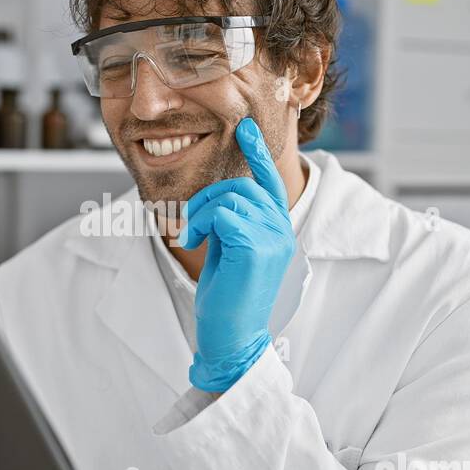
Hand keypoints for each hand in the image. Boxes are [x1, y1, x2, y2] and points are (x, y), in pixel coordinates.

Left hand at [178, 117, 295, 391]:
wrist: (230, 341)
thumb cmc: (226, 300)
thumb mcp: (229, 251)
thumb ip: (230, 223)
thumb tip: (216, 197)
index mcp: (277, 231)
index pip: (270, 183)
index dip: (257, 154)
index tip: (245, 129)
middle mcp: (282, 231)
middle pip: (241, 185)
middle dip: (205, 199)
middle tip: (188, 227)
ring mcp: (274, 238)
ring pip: (230, 195)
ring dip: (199, 212)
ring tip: (189, 237)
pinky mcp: (257, 248)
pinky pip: (223, 212)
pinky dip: (200, 222)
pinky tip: (191, 242)